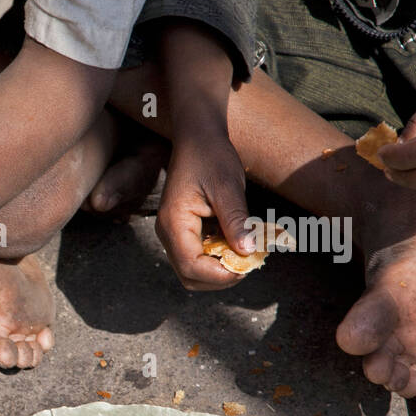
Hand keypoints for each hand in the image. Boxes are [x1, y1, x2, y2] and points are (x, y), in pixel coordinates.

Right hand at [155, 131, 256, 290]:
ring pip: (192, 271)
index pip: (191, 266)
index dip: (220, 275)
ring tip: (244, 256)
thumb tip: (248, 252)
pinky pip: (196, 257)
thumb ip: (236, 220)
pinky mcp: (181, 232)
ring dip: (218, 271)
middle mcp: (167, 233)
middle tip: (248, 265)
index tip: (248, 266)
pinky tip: (235, 245)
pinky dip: (216, 259)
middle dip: (219, 278)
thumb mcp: (228, 186)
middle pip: (189, 276)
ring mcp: (172, 234)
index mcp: (173, 223)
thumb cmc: (211, 157)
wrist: (197, 138)